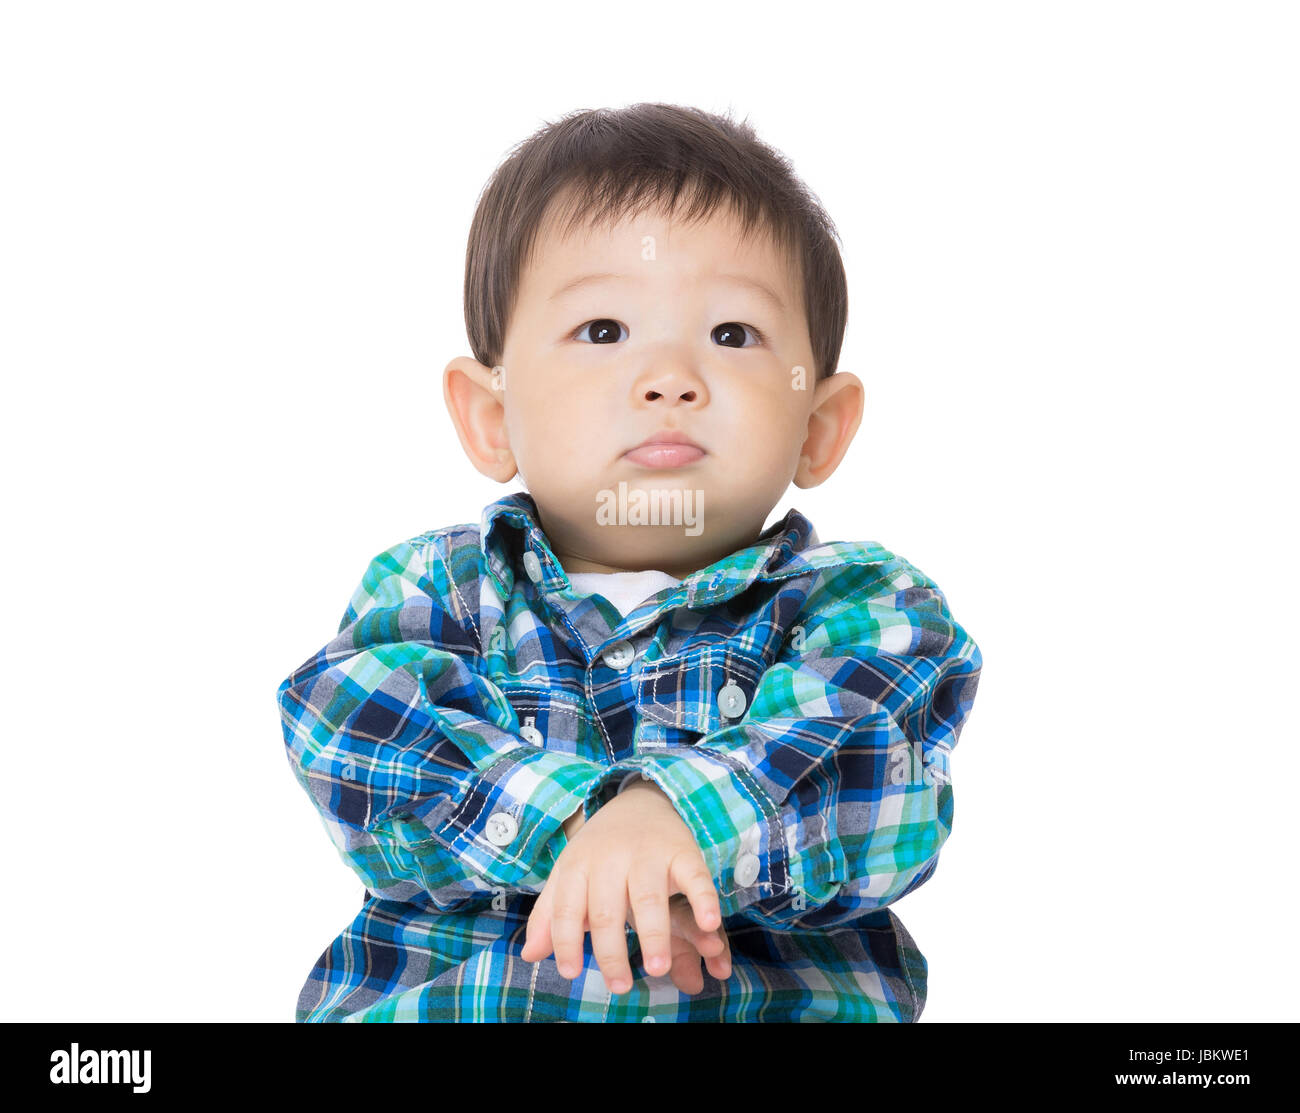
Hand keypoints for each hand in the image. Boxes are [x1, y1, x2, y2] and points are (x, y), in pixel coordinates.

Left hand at [521, 780, 722, 995]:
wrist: (641, 800)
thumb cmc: (601, 851)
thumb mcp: (570, 875)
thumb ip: (550, 915)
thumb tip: (529, 955)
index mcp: (578, 865)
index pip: (565, 908)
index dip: (566, 942)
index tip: (571, 974)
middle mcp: (611, 858)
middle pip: (606, 909)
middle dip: (611, 950)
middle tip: (620, 986)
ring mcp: (648, 853)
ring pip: (647, 896)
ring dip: (653, 935)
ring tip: (657, 969)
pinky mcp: (682, 850)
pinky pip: (694, 875)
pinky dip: (704, 900)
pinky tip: (710, 924)